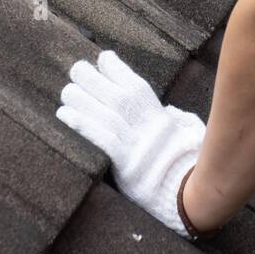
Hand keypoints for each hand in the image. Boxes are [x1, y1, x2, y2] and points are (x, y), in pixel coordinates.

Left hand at [57, 50, 203, 236]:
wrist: (189, 194)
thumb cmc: (191, 161)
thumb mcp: (190, 133)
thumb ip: (178, 119)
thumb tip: (169, 112)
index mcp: (159, 115)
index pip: (134, 84)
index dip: (116, 69)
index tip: (103, 59)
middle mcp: (145, 123)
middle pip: (114, 94)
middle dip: (94, 78)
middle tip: (77, 69)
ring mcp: (133, 141)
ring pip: (102, 112)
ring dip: (81, 99)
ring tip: (67, 90)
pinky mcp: (122, 161)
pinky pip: (98, 137)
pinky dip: (80, 123)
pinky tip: (64, 113)